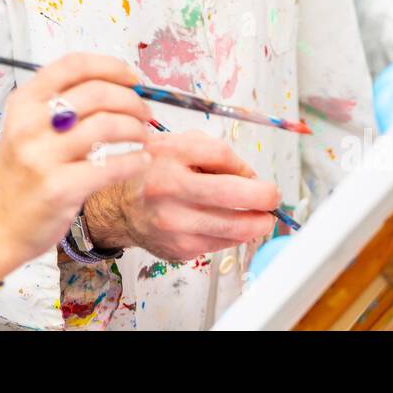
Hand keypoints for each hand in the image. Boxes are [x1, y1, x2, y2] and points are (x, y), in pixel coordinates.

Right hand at [0, 53, 153, 283]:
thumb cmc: (19, 176)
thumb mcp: (26, 130)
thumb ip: (61, 107)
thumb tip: (118, 88)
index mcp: (23, 103)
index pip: (73, 65)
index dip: (111, 67)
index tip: (132, 79)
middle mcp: (30, 124)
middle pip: (97, 93)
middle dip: (131, 101)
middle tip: (144, 113)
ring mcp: (43, 157)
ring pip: (108, 125)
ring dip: (136, 129)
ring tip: (142, 137)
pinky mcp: (60, 188)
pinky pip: (111, 166)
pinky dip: (135, 161)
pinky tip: (141, 162)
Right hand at [81, 131, 280, 261]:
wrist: (119, 207)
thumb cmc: (153, 173)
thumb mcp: (177, 145)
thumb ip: (213, 153)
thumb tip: (251, 178)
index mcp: (168, 155)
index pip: (222, 156)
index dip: (244, 166)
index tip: (253, 175)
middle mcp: (167, 188)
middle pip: (232, 193)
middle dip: (264, 197)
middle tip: (273, 198)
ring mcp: (174, 222)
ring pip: (234, 226)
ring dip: (257, 223)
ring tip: (262, 218)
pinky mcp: (179, 247)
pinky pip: (221, 243)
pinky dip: (233, 235)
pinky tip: (229, 225)